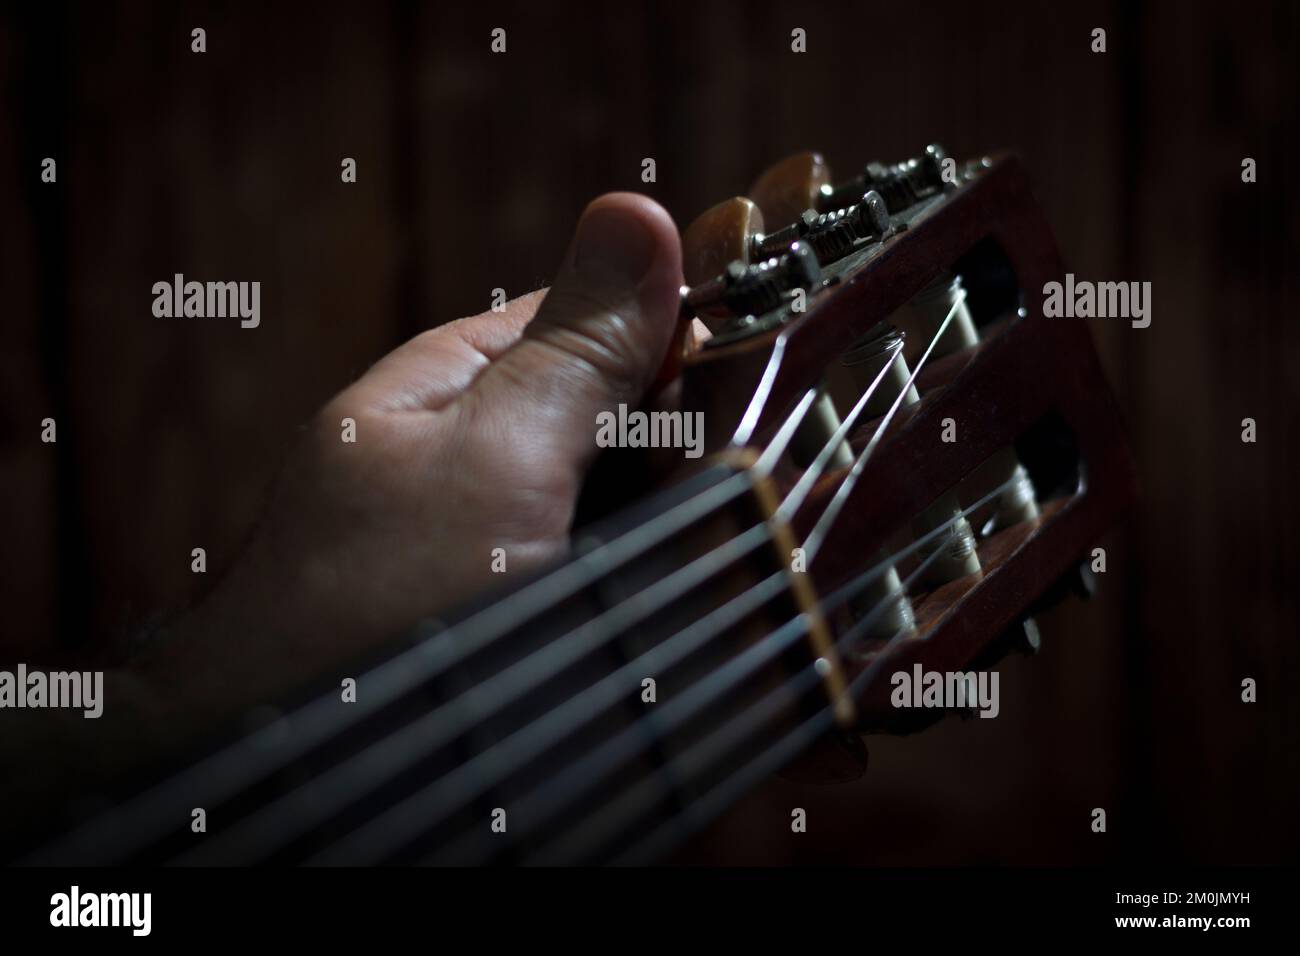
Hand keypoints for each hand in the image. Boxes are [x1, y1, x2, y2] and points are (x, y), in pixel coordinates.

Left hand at [140, 192, 685, 719]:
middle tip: (706, 495)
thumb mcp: (494, 459)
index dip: (674, 334)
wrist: (296, 754)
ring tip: (676, 562)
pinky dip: (636, 576)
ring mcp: (489, 525)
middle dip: (675, 445)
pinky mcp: (507, 595)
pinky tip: (654, 600)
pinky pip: (599, 562)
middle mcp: (473, 444)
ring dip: (662, 520)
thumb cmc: (370, 605)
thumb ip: (575, 354)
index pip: (592, 314)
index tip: (755, 368)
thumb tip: (637, 210)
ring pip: (618, 496)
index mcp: (455, 378)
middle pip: (616, 410)